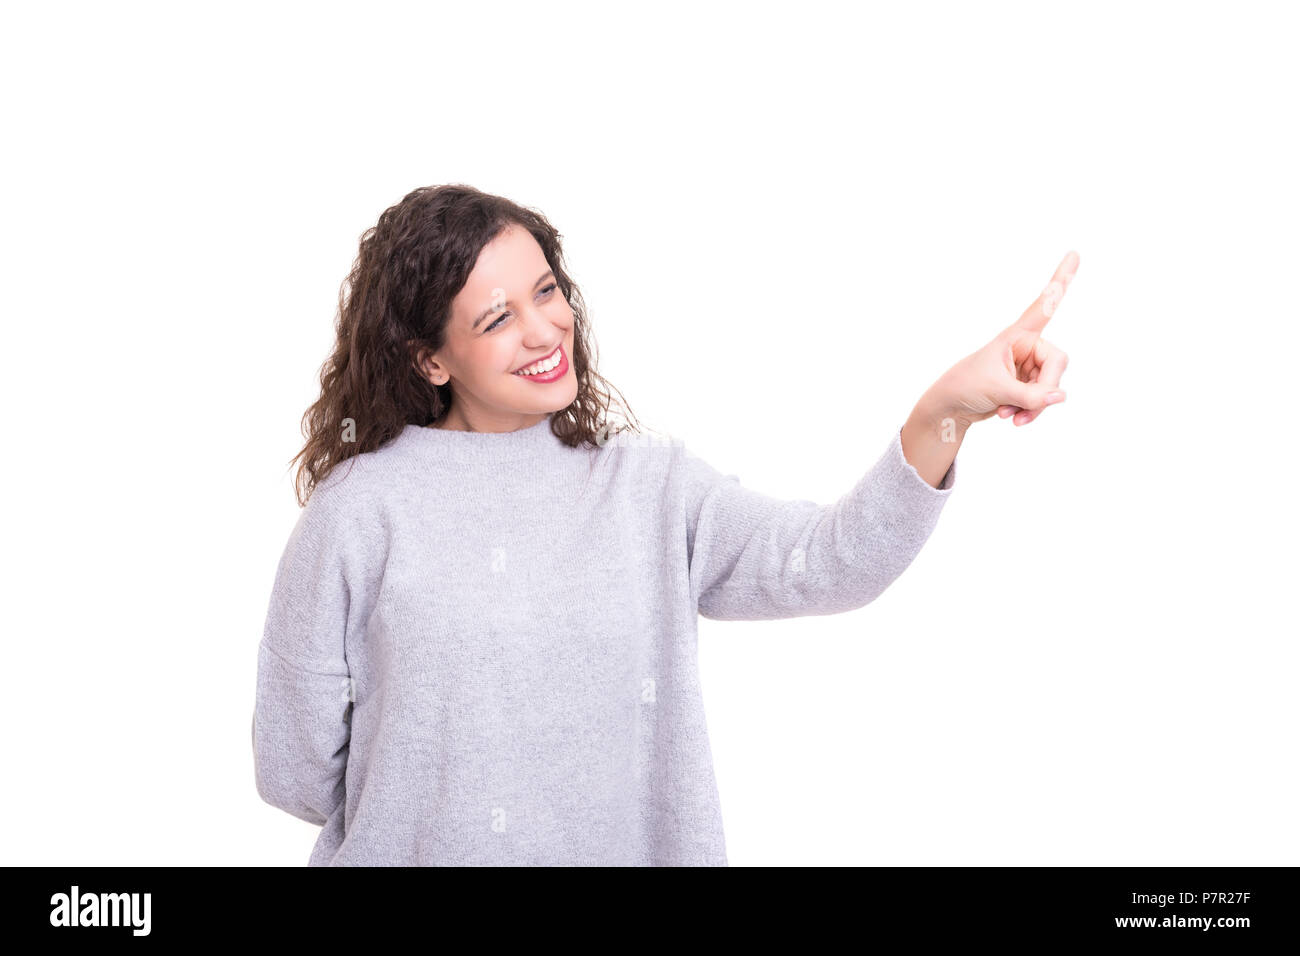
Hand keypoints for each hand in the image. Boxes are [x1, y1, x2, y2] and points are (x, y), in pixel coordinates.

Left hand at [929, 251, 1077, 429]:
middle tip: (1025, 406)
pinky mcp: (1028, 386)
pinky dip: (1031, 412)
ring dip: (1035, 407)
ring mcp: (1029, 367)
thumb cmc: (966, 387)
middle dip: (1044, 390)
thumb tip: (1063, 397)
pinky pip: (1043, 400)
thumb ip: (1031, 395)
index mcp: (1016, 335)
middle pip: (1057, 364)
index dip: (1061, 280)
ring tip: (1009, 416)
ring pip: (1052, 387)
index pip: (1044, 305)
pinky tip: (1012, 419)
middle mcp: (1027, 347)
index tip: (1074, 253)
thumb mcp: (997, 390)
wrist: (951, 408)